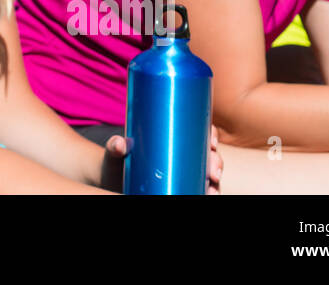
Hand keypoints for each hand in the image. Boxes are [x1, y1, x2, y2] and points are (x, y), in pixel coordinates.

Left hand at [99, 124, 223, 193]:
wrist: (111, 178)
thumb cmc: (116, 159)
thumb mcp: (116, 151)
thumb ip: (115, 146)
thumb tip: (120, 144)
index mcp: (174, 138)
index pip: (200, 132)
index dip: (212, 135)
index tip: (213, 142)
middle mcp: (183, 156)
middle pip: (209, 156)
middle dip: (217, 163)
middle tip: (213, 172)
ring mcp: (183, 174)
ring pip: (209, 177)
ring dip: (216, 184)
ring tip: (213, 189)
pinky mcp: (180, 188)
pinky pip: (199, 190)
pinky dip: (209, 193)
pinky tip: (210, 196)